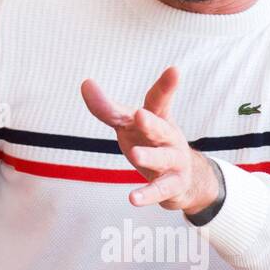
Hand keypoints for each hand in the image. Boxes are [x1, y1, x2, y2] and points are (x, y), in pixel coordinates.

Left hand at [80, 66, 219, 213]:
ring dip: (149, 156)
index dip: (166, 86)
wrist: (183, 178)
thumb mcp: (129, 125)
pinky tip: (132, 199)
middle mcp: (169, 137)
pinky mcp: (173, 186)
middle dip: (151, 122)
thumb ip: (108, 109)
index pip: (159, 100)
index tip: (175, 70)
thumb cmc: (150, 143)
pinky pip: (160, 190)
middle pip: (160, 128)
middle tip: (140, 114)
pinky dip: (147, 195)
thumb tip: (85, 83)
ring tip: (135, 155)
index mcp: (158, 118)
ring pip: (162, 158)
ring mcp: (174, 161)